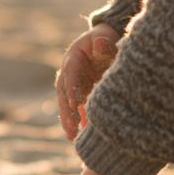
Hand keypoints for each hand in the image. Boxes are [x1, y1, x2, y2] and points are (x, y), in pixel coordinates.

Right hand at [54, 23, 120, 140]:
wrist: (108, 40)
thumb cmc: (108, 38)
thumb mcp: (107, 38)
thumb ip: (104, 43)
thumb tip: (99, 42)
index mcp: (74, 56)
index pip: (71, 74)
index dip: (73, 89)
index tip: (76, 105)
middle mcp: (70, 70)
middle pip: (65, 92)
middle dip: (67, 111)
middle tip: (71, 129)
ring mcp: (75, 81)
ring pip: (69, 102)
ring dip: (70, 119)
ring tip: (72, 136)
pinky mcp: (81, 89)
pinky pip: (78, 106)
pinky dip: (80, 118)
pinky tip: (82, 133)